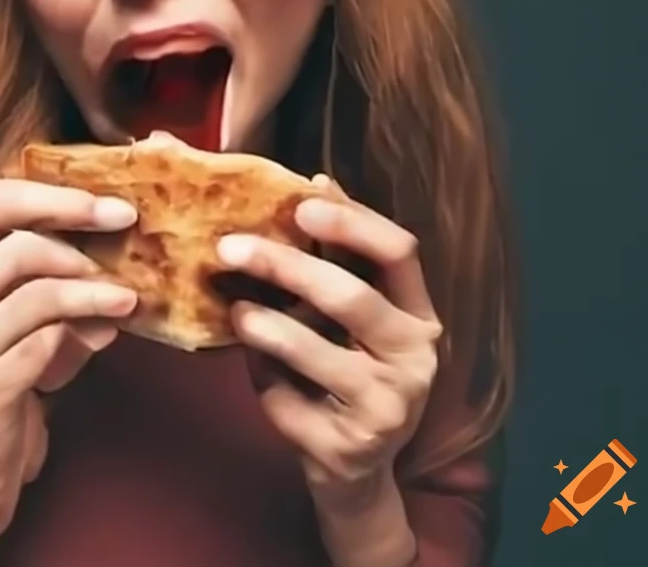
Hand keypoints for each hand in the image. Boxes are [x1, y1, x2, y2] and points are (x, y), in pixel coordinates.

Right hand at [0, 179, 138, 556]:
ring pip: (41, 289)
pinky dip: (83, 335)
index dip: (57, 196)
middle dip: (83, 235)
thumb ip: (48, 264)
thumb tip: (117, 222)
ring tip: (127, 298)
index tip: (110, 203)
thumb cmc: (2, 370)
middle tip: (129, 234)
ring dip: (94, 291)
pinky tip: (102, 337)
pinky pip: (47, 338)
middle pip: (21, 242)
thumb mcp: (15, 307)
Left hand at [216, 176, 441, 511]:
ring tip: (234, 311)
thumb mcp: (349, 315)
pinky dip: (262, 381)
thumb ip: (338, 258)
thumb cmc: (343, 368)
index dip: (352, 222)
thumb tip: (318, 180)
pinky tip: (249, 367)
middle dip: (285, 266)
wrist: (351, 468)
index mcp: (418, 314)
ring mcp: (387, 408)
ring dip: (267, 326)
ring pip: (319, 353)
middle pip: (352, 296)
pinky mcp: (348, 448)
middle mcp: (415, 359)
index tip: (300, 201)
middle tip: (229, 246)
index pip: (400, 251)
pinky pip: (290, 402)